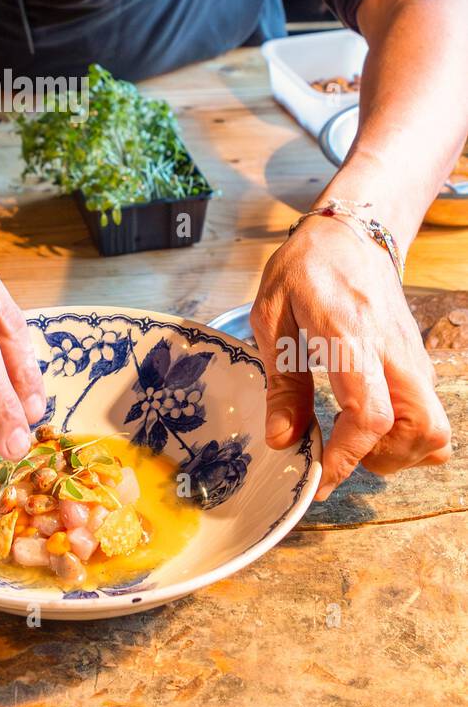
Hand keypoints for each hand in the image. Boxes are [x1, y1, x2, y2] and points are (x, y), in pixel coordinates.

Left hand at [249, 213, 451, 499]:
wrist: (351, 231)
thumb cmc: (306, 268)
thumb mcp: (272, 315)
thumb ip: (282, 382)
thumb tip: (283, 440)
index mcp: (349, 335)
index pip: (369, 412)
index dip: (348, 455)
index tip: (320, 475)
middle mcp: (392, 349)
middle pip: (422, 427)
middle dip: (383, 458)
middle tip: (341, 455)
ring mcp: (412, 355)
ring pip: (434, 424)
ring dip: (400, 450)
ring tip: (356, 442)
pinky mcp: (418, 358)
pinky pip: (431, 410)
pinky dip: (412, 434)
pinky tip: (376, 426)